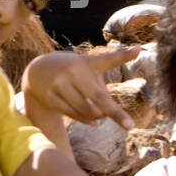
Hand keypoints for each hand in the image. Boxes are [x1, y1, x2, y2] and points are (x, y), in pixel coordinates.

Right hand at [22, 47, 139, 128]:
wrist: (37, 70)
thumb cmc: (72, 72)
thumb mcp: (87, 71)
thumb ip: (101, 88)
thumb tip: (108, 114)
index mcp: (87, 62)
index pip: (107, 59)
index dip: (123, 55)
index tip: (139, 50)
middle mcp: (73, 71)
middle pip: (97, 97)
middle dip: (115, 112)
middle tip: (130, 126)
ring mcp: (60, 84)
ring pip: (85, 110)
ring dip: (97, 116)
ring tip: (102, 117)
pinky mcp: (50, 96)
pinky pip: (72, 114)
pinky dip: (86, 120)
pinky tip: (94, 122)